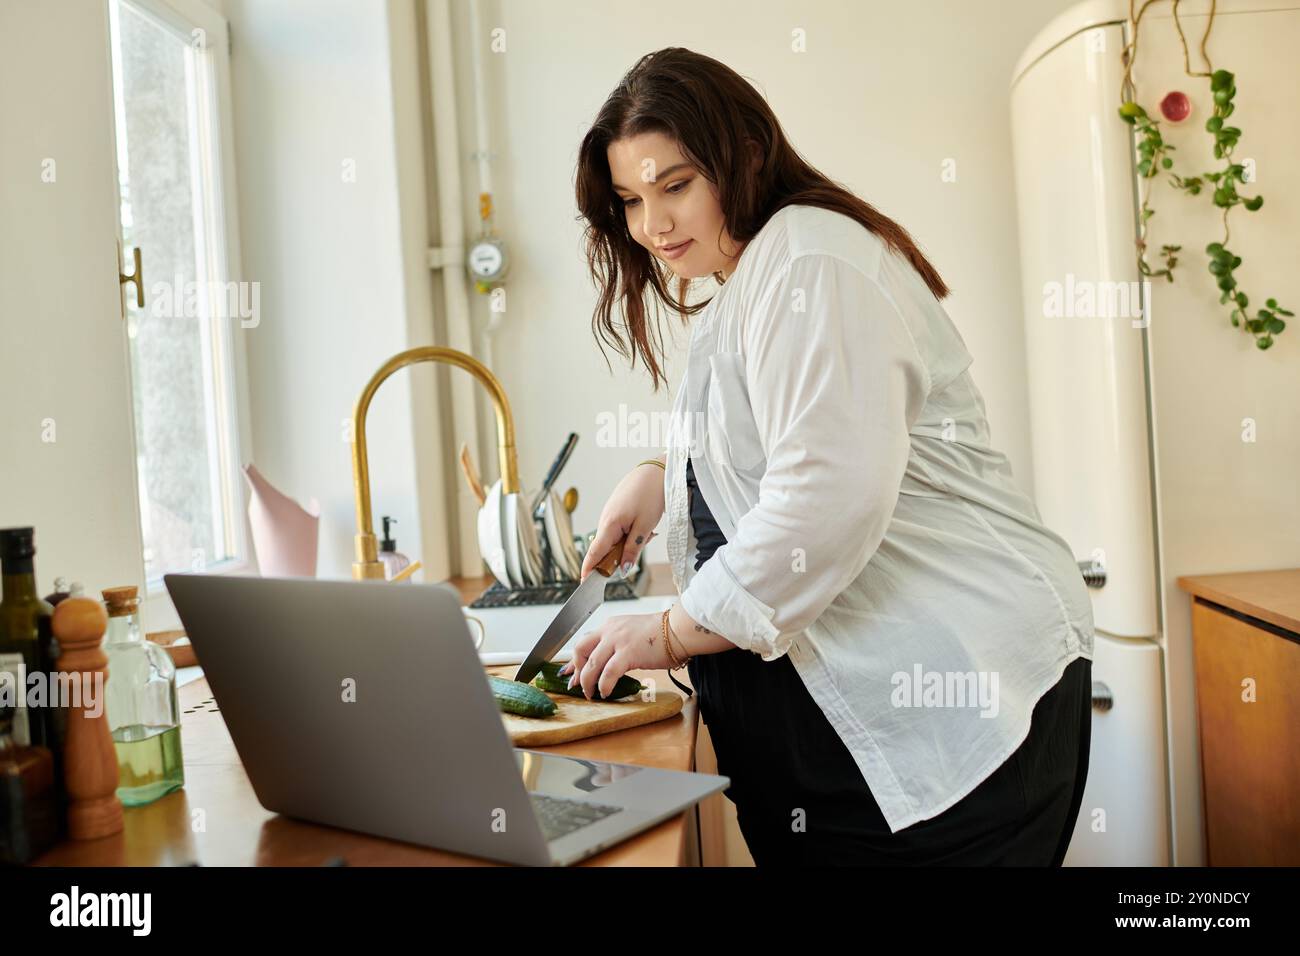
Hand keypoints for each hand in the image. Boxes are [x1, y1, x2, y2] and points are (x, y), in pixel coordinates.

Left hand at [556, 612, 671, 698]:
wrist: (679, 630)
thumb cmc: (661, 635)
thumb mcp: (632, 633)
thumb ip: (617, 644)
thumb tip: (607, 663)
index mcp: (610, 625)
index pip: (584, 642)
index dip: (574, 660)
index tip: (568, 673)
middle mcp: (610, 630)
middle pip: (580, 650)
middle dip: (576, 670)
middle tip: (576, 685)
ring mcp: (618, 641)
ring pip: (591, 664)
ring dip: (588, 683)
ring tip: (591, 694)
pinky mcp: (628, 653)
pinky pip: (608, 673)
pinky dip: (604, 685)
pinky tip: (606, 693)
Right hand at [580, 460, 664, 580]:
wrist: (656, 470)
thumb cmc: (650, 495)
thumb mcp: (645, 527)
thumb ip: (632, 550)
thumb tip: (623, 569)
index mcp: (609, 524)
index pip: (594, 553)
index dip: (589, 569)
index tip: (585, 584)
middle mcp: (605, 519)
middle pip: (606, 548)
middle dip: (621, 554)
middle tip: (641, 546)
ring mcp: (610, 513)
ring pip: (615, 538)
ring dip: (629, 542)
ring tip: (649, 530)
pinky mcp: (617, 509)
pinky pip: (620, 528)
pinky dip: (631, 532)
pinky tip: (645, 524)